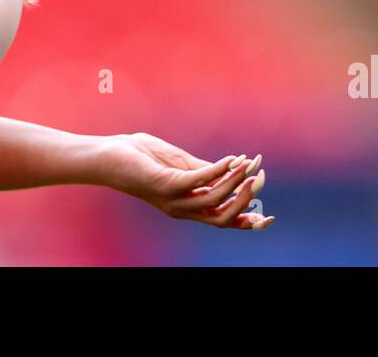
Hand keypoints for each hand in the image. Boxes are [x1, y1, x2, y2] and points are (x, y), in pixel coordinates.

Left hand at [98, 132, 275, 229]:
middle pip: (223, 217)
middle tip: (260, 177)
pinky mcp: (166, 184)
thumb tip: (236, 166)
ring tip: (249, 164)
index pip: (223, 221)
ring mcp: (174, 199)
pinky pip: (199, 180)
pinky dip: (218, 171)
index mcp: (188, 207)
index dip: (247, 223)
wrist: (109, 155)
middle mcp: (182, 209)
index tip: (269, 217)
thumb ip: (205, 170)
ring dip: (235, 183)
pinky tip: (230, 159)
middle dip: (245, 199)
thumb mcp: (180, 164)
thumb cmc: (142, 157)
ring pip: (214, 200)